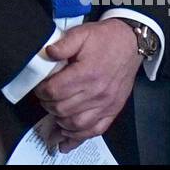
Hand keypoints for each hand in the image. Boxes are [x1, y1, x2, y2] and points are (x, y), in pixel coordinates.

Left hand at [32, 19, 141, 151]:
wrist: (130, 43)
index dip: (41, 91)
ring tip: (53, 114)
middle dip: (48, 105)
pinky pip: (95, 130)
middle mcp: (97, 92)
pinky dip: (79, 136)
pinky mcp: (113, 110)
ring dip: (60, 122)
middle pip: (62, 109)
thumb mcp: (81, 33)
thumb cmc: (105, 38)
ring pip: (76, 124)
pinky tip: (67, 136)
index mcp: (87, 73)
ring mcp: (106, 104)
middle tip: (44, 98)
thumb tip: (47, 53)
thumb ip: (63, 44)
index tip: (39, 87)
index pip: (55, 91)